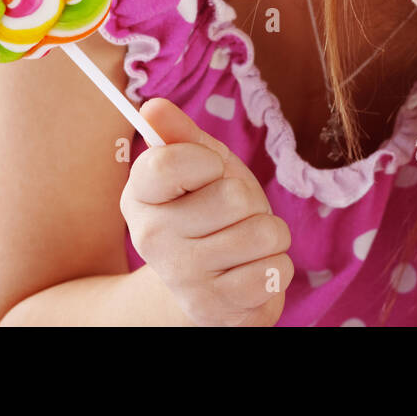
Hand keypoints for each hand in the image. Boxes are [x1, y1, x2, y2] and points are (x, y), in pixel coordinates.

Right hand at [120, 98, 294, 325]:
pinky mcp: (213, 309)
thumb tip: (154, 107)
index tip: (209, 171)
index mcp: (140, 195)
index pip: (169, 162)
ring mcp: (182, 277)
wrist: (207, 284)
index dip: (206, 161)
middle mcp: (152, 238)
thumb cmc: (208, 211)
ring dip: (269, 235)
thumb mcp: (200, 164)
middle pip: (232, 196)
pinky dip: (275, 267)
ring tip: (246, 242)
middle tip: (233, 215)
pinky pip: (274, 271)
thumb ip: (180, 134)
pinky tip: (251, 271)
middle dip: (249, 201)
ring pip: (262, 233)